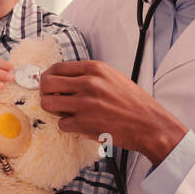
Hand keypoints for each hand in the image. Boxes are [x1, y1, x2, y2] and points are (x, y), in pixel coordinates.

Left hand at [38, 60, 186, 165]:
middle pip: (46, 83)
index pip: (56, 67)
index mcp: (95, 69)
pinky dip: (68, 126)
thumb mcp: (112, 77)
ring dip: (53, 110)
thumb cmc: (132, 102)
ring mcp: (84, 104)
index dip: (48, 77)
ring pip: (48, 103)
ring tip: (65, 112)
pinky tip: (80, 124)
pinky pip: (61, 123)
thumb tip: (62, 78)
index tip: (48, 84)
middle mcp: (88, 83)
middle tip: (52, 99)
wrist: (148, 123)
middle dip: (45, 92)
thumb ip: (88, 75)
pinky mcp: (83, 123)